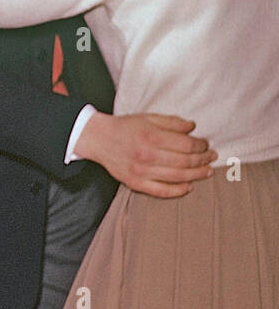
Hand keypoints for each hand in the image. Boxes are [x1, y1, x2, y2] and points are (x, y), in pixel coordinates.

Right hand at [74, 112, 213, 198]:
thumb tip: (193, 127)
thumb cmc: (125, 127)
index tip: (206, 144)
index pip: (186, 144)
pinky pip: (161, 191)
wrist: (98, 139)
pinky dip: (178, 191)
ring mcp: (141, 171)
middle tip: (211, 157)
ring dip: (197, 175)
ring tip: (207, 171)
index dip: (201, 145)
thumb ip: (171, 122)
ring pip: (177, 177)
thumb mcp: (148, 117)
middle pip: (185, 161)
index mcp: (151, 136)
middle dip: (203, 160)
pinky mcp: (135, 183)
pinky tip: (189, 186)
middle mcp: (147, 154)